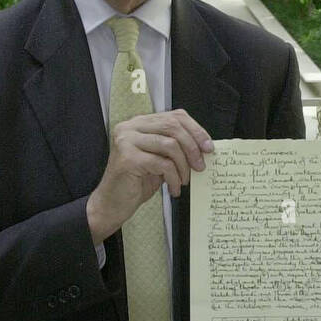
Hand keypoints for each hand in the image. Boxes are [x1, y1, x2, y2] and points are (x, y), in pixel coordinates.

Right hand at [86, 109, 212, 243]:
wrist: (112, 204)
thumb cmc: (137, 182)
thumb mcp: (159, 159)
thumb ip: (175, 147)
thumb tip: (204, 145)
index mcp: (139, 123)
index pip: (174, 116)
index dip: (195, 130)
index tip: (208, 147)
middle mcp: (130, 127)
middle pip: (173, 126)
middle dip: (193, 147)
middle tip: (201, 166)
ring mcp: (126, 141)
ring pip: (170, 145)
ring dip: (183, 166)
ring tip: (183, 181)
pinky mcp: (127, 158)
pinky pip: (162, 164)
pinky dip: (174, 178)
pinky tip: (173, 189)